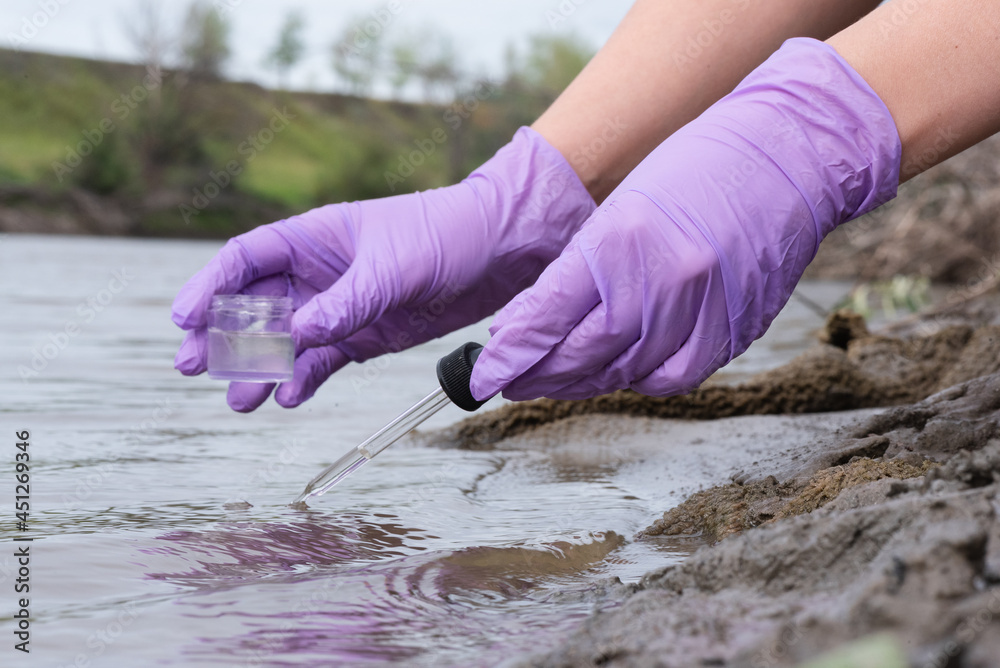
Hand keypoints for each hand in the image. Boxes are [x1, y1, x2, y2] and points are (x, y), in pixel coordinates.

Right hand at [172, 127, 594, 410]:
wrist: (502, 251)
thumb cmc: (447, 234)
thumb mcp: (394, 265)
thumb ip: (347, 302)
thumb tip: (299, 336)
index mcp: (315, 237)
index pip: (246, 258)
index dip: (210, 286)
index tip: (184, 318)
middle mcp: (319, 273)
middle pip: (256, 305)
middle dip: (224, 336)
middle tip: (193, 366)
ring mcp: (340, 307)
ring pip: (286, 341)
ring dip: (261, 369)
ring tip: (239, 400)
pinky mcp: (366, 335)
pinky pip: (324, 360)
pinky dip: (305, 379)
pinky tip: (290, 398)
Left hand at [470, 39, 900, 401]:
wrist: (789, 156)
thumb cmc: (698, 167)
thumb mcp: (623, 204)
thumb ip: (583, 266)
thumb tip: (538, 320)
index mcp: (620, 239)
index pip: (548, 315)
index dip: (512, 352)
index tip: (484, 372)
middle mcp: (659, 281)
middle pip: (581, 352)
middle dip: (536, 374)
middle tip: (508, 382)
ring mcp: (701, 310)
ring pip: (623, 371)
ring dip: (580, 383)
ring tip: (552, 382)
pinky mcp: (733, 329)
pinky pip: (673, 377)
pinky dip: (638, 381)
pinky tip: (617, 374)